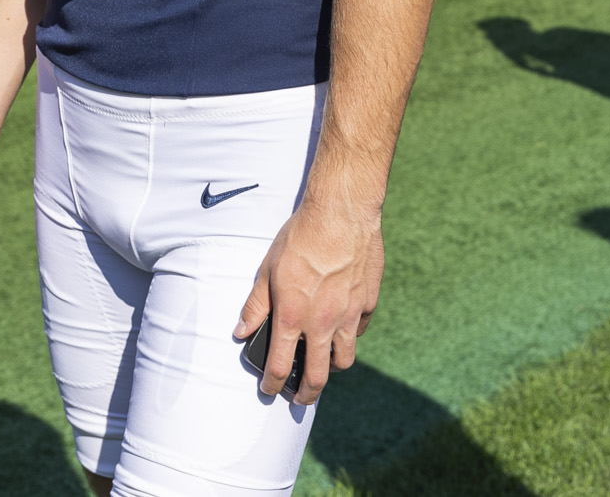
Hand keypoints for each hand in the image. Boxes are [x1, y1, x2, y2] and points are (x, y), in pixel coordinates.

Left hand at [235, 197, 384, 404]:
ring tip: (324, 364)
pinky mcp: (367, 301)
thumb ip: (256, 304)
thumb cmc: (302, 236)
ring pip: (344, 359)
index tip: (270, 389)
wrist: (342, 212)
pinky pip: (359, 330)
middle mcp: (322, 322)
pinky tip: (343, 327)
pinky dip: (350, 335)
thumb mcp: (268, 268)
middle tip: (302, 398)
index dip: (272, 384)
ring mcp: (348, 314)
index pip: (279, 366)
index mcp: (293, 316)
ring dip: (332, 367)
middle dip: (307, 394)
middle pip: (317, 375)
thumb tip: (242, 331)